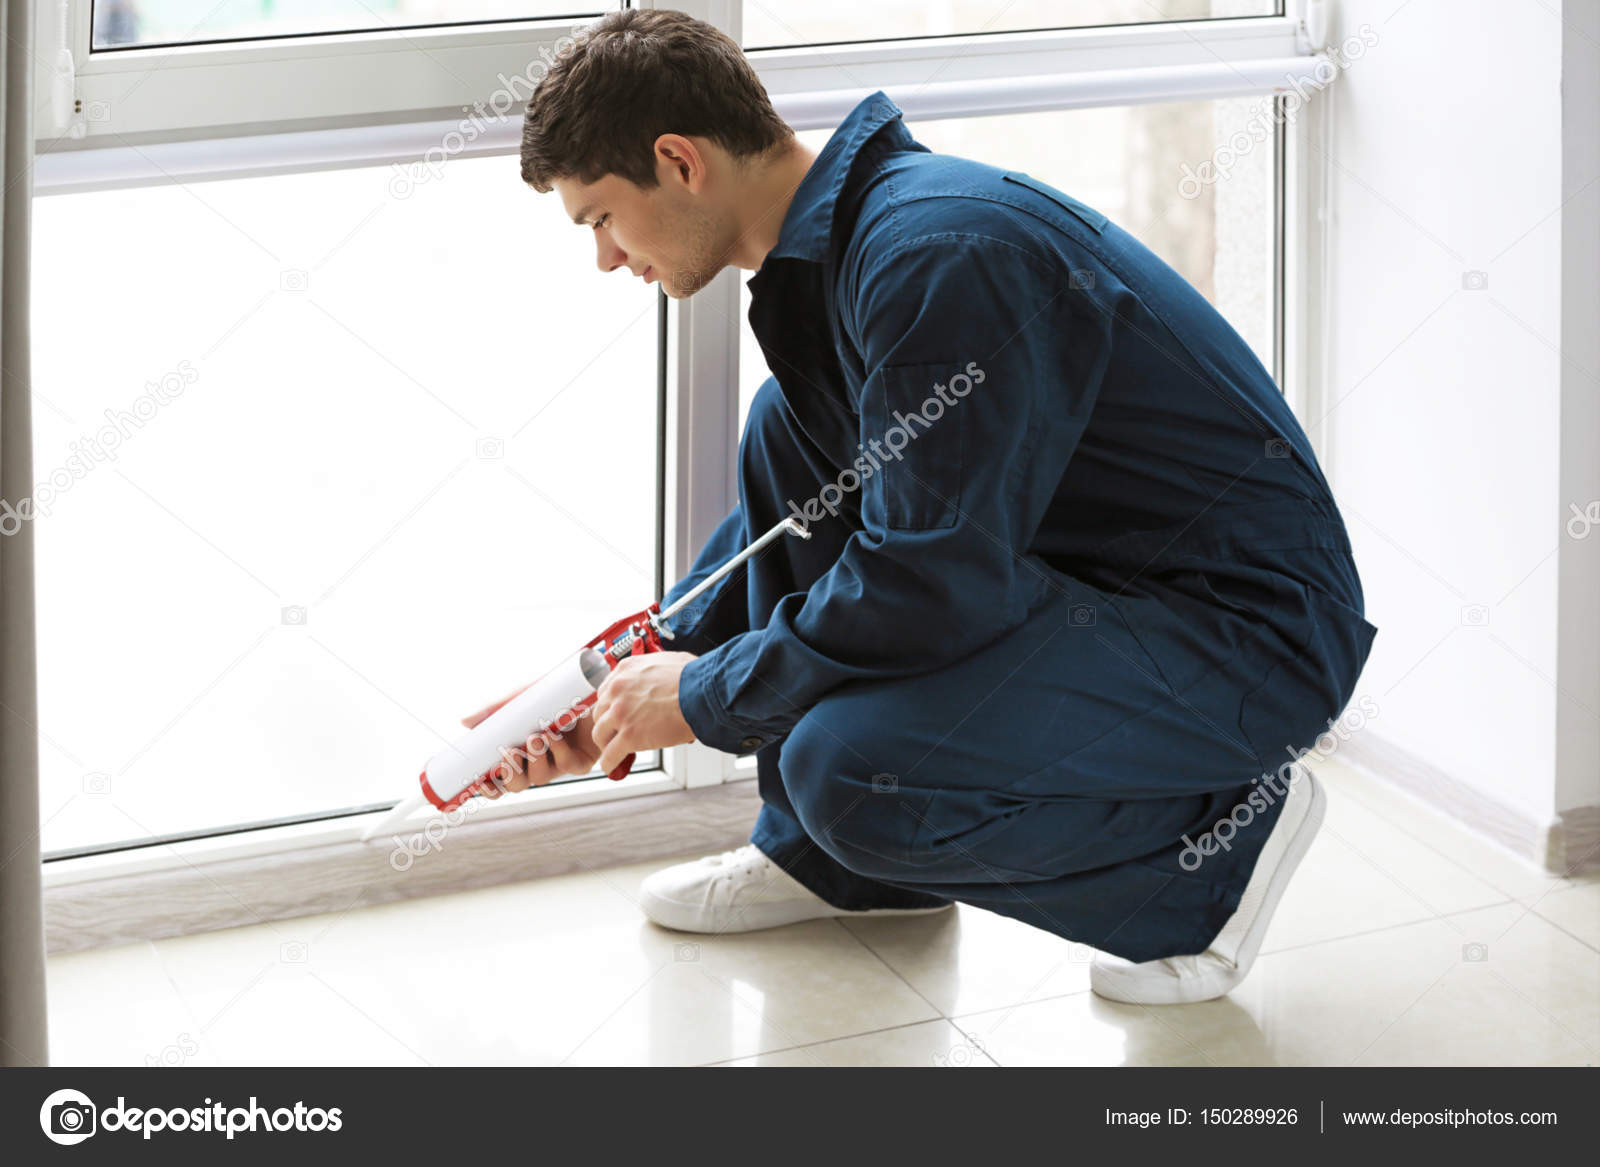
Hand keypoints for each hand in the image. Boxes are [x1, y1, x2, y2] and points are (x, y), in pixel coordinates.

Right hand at [459, 684, 601, 798]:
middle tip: (509, 753)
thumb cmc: (552, 693)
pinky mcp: (582, 760)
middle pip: (517, 785)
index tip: (480, 781)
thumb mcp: (521, 699)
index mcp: (519, 751)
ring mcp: (559, 763)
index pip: (499, 779)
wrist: (589, 683)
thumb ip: (494, 710)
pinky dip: (559, 752)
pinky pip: (567, 766)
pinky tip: (556, 736)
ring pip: (540, 777)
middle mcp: (537, 761)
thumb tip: (464, 721)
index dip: (489, 787)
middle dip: (510, 775)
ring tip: (535, 738)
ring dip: (534, 760)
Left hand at [591, 651, 697, 773]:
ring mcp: (621, 713)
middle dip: (608, 724)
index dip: (611, 705)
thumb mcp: (667, 662)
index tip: (615, 712)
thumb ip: (653, 672)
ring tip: (612, 751)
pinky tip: (612, 766)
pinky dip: (609, 763)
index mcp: (626, 670)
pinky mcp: (629, 735)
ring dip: (606, 743)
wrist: (702, 694)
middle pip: (600, 712)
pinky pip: (610, 754)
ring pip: (600, 733)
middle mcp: (618, 689)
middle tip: (615, 732)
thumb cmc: (694, 679)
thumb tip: (661, 678)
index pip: (606, 690)